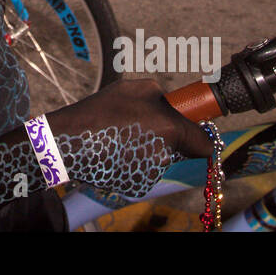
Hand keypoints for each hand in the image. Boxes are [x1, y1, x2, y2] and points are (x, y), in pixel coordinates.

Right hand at [61, 78, 213, 175]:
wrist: (69, 140)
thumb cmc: (102, 109)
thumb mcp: (134, 88)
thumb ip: (162, 95)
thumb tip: (174, 103)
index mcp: (171, 128)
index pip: (205, 144)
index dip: (199, 136)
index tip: (191, 129)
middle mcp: (165, 155)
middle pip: (180, 149)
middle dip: (168, 138)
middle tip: (143, 125)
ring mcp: (151, 173)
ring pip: (160, 159)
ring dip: (148, 149)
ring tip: (121, 135)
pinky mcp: (136, 186)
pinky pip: (144, 170)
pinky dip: (134, 161)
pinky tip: (115, 149)